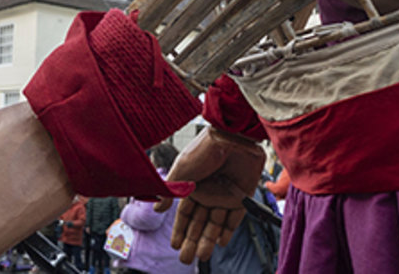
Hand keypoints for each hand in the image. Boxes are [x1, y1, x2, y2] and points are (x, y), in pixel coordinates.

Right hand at [154, 127, 264, 262]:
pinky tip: (219, 242)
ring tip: (201, 256)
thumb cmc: (203, 150)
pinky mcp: (241, 196)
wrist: (231, 138)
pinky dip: (227, 231)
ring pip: (215, 224)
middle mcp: (208, 193)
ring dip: (207, 240)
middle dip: (192, 241)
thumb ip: (170, 192)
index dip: (179, 230)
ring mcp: (224, 196)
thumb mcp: (181, 171)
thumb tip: (156, 209)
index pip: (184, 214)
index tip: (175, 246)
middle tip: (185, 259)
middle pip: (199, 223)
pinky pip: (234, 218)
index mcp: (192, 187)